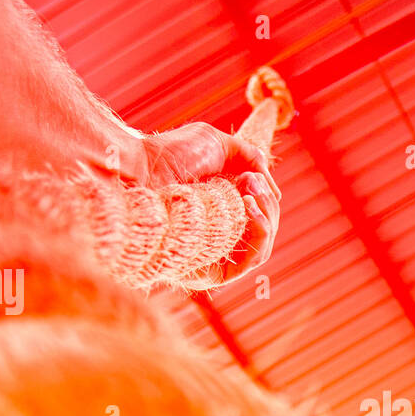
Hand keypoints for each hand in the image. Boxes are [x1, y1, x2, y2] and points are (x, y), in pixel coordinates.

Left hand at [124, 122, 281, 286]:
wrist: (142, 170)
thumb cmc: (171, 154)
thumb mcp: (218, 144)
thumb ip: (251, 157)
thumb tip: (272, 189)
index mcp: (222, 210)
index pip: (259, 214)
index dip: (265, 197)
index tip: (252, 176)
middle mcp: (220, 234)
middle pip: (265, 228)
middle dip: (268, 203)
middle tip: (252, 181)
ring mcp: (218, 253)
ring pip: (264, 244)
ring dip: (268, 215)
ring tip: (252, 193)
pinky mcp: (215, 271)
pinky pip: (255, 259)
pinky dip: (261, 232)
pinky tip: (250, 208)